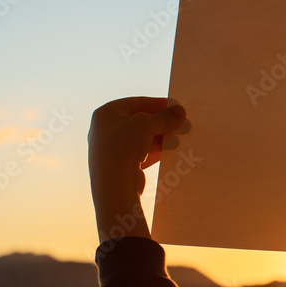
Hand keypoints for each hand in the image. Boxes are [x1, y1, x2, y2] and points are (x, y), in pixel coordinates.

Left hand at [88, 97, 186, 241]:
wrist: (113, 184)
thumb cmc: (123, 146)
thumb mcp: (146, 124)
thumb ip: (164, 116)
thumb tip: (179, 111)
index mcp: (106, 113)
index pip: (136, 102)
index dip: (157, 103)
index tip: (175, 106)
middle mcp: (105, 130)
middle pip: (139, 121)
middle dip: (160, 123)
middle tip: (180, 123)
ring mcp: (111, 148)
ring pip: (141, 138)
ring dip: (160, 138)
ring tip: (178, 138)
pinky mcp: (119, 166)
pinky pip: (139, 153)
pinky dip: (154, 151)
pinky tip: (169, 151)